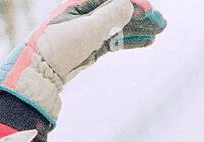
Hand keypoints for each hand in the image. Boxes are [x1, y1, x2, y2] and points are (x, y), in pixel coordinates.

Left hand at [0, 0, 166, 124]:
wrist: (40, 73)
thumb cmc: (58, 47)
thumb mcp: (87, 30)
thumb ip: (110, 16)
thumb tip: (128, 5)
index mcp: (81, 3)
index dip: (133, 2)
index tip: (149, 10)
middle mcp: (85, 14)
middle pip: (119, 10)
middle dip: (141, 16)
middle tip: (163, 23)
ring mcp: (88, 30)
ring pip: (120, 26)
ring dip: (140, 29)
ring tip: (159, 33)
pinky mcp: (90, 46)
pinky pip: (115, 40)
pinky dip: (130, 40)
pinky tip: (146, 42)